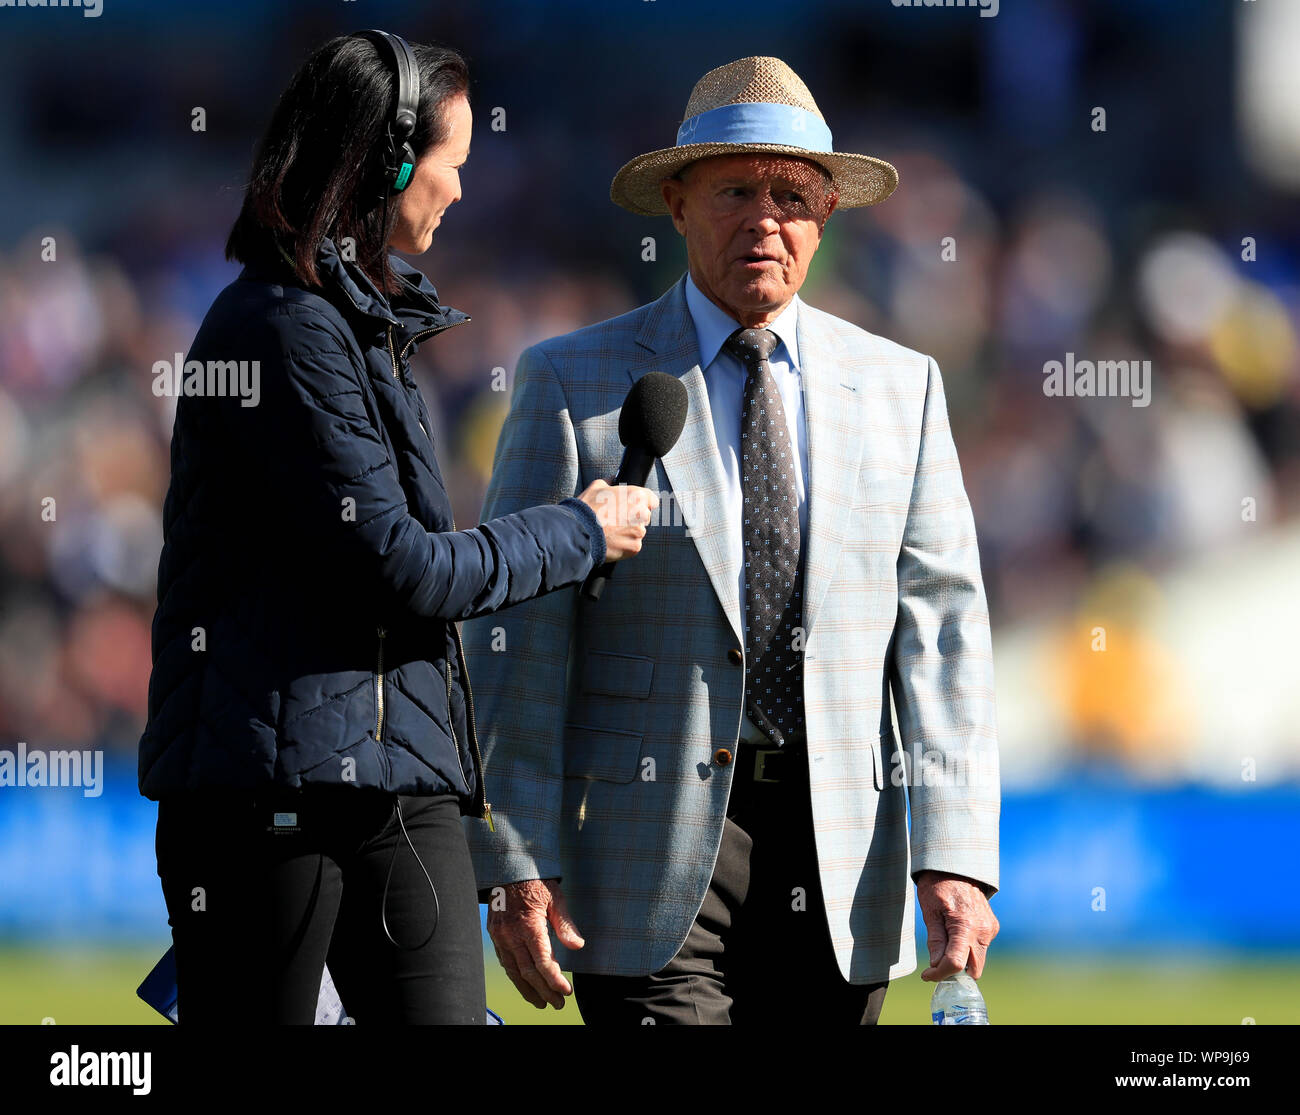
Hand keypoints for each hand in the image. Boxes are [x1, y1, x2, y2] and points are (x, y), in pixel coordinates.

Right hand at [486, 878, 584, 1008]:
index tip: (566, 991)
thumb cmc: (535, 881)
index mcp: (528, 925)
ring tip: (541, 1002)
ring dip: (528, 990)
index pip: (542, 962)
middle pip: (528, 972)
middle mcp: (511, 934)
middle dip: (544, 991)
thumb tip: (578, 946)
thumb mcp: (555, 897)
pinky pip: (505, 961)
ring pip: (513, 971)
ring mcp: (500, 936)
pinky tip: (525, 984)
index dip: (554, 980)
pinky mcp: (495, 935)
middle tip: (557, 1003)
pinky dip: (515, 976)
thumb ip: (565, 924)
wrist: (508, 868)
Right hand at [577, 478, 658, 562]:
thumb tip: (612, 480)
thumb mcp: (597, 487)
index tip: (634, 506)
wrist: (579, 532)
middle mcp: (642, 513)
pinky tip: (612, 541)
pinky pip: (633, 545)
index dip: (643, 503)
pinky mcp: (635, 547)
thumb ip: (610, 482)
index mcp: (637, 496)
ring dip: (629, 532)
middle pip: (645, 516)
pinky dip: (625, 544)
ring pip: (638, 531)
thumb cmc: (587, 509)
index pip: (652, 500)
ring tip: (612, 531)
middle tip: (617, 519)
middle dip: (634, 518)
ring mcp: (639, 532)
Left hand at [915, 870, 998, 980]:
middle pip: (973, 968)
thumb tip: (936, 965)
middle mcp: (983, 930)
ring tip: (944, 941)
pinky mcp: (992, 927)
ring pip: (977, 960)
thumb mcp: (929, 911)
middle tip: (936, 963)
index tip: (926, 975)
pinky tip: (955, 933)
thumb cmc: (938, 885)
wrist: (957, 866)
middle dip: (954, 971)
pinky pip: (981, 948)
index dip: (939, 974)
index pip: (955, 963)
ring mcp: (990, 929)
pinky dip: (968, 948)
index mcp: (965, 926)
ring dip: (962, 959)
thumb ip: (935, 940)